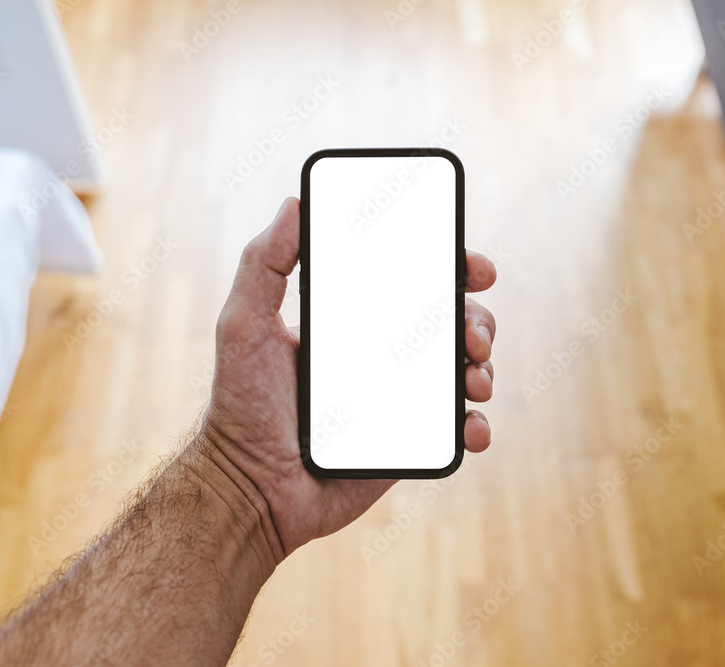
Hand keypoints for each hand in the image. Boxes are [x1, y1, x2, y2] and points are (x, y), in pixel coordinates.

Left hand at [200, 197, 495, 558]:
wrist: (251, 489)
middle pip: (451, 323)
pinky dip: (475, 425)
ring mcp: (400, 400)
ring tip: (473, 378)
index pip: (411, 282)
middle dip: (478, 319)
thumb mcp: (243, 325)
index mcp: (353, 322)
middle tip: (472, 333)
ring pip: (464, 370)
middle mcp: (382, 356)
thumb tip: (293, 203)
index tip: (471, 266)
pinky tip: (469, 427)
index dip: (450, 268)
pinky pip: (456, 428)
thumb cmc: (240, 406)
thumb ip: (263, 264)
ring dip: (484, 366)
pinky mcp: (409, 443)